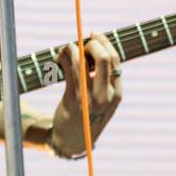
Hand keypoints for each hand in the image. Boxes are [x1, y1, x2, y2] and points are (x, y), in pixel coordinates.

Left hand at [49, 33, 122, 158]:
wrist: (73, 141)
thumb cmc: (87, 115)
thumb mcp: (104, 100)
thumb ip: (104, 79)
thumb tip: (93, 45)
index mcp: (117, 94)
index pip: (115, 60)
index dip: (103, 42)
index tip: (93, 34)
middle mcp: (106, 96)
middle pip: (103, 57)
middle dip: (91, 43)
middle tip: (81, 43)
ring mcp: (89, 98)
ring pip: (81, 60)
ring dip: (71, 48)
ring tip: (66, 50)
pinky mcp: (72, 99)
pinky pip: (67, 68)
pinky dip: (61, 57)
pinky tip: (58, 58)